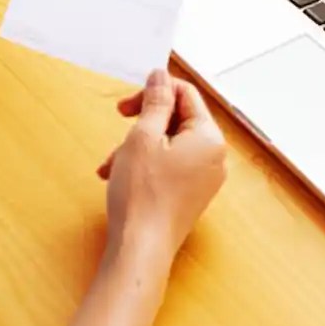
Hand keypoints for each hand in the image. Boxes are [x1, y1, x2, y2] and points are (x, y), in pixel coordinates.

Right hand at [98, 70, 227, 262]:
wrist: (140, 249)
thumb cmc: (142, 194)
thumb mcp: (143, 136)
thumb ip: (156, 102)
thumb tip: (161, 76)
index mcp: (210, 138)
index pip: (187, 95)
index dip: (155, 91)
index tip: (128, 102)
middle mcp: (214, 158)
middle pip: (178, 119)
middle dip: (143, 122)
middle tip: (119, 124)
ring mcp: (203, 179)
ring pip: (168, 144)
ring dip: (137, 145)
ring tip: (111, 163)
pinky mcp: (189, 195)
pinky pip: (168, 166)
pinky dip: (143, 165)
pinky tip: (116, 175)